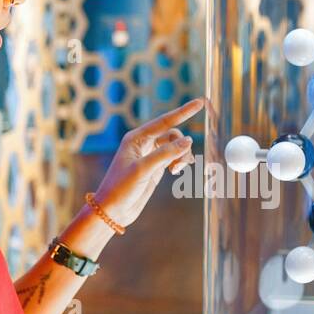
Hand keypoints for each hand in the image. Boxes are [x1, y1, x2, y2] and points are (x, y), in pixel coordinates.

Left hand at [91, 98, 205, 228]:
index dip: (183, 111)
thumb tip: (188, 140)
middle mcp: (143, 143)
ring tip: (177, 171)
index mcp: (136, 138)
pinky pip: (173, 157)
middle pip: (172, 134)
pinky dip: (179, 162)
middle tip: (183, 163)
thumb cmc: (121, 188)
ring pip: (175, 146)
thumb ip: (166, 154)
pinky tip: (176, 172)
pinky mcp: (155, 168)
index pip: (164, 121)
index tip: (200, 102)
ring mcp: (150, 155)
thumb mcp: (143, 169)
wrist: (113, 211)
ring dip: (181, 156)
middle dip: (182, 145)